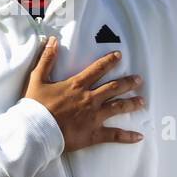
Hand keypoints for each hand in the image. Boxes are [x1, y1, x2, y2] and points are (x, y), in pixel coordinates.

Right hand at [23, 37, 144, 151]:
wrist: (34, 130)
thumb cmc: (35, 106)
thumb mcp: (37, 79)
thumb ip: (46, 59)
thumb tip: (52, 40)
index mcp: (77, 85)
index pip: (97, 69)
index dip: (109, 61)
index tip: (120, 56)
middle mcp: (89, 99)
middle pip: (113, 88)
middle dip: (128, 82)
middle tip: (139, 79)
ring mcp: (93, 116)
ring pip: (117, 108)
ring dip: (131, 103)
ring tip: (142, 101)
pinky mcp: (93, 134)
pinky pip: (113, 135)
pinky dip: (127, 136)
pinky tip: (139, 136)